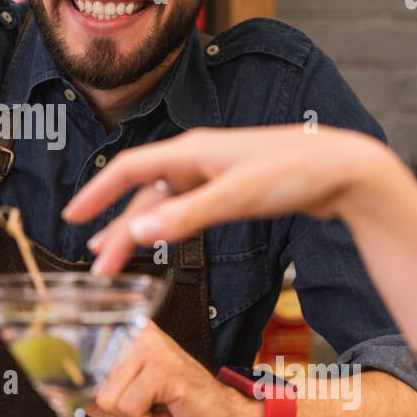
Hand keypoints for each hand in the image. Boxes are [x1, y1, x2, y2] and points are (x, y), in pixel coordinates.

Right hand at [63, 125, 390, 274]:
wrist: (344, 170)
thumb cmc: (294, 172)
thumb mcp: (235, 198)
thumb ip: (185, 217)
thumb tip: (137, 231)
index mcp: (191, 151)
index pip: (129, 169)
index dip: (98, 193)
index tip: (73, 217)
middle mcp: (196, 158)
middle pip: (144, 195)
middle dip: (118, 228)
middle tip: (98, 265)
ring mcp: (213, 174)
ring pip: (164, 204)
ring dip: (140, 230)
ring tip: (115, 257)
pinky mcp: (230, 188)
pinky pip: (185, 208)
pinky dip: (167, 227)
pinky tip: (160, 239)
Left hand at [89, 319, 261, 416]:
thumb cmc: (179, 412)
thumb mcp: (125, 409)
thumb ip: (95, 397)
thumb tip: (66, 392)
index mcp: (127, 335)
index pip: (81, 358)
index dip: (84, 386)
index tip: (93, 392)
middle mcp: (137, 333)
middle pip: (93, 386)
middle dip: (117, 409)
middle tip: (147, 405)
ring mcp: (151, 347)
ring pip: (108, 398)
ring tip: (158, 407)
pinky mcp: (164, 367)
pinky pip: (129, 408)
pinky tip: (166, 410)